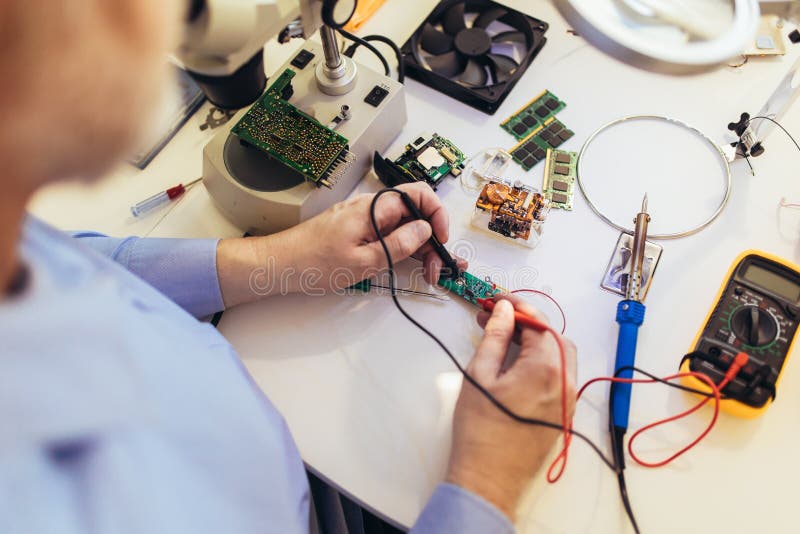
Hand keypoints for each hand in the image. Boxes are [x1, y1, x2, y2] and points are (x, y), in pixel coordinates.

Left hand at [216, 182, 464, 306]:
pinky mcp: (357, 230)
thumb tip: (424, 230)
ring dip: (419, 247)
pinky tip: (408, 264)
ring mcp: (364, 218)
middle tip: (435, 268)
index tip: (441, 239)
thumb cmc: (312, 263)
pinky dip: (402, 248)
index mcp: (372, 208)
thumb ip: (398, 245)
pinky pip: (388, 233)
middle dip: (431, 239)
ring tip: (426, 272)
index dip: (436, 214)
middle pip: (414, 214)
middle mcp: (370, 208)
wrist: (279, 264)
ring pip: (403, 225)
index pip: (418, 195)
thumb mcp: (363, 262)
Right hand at [446, 296, 577, 520]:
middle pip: (553, 337)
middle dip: (527, 321)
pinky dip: (542, 361)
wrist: (489, 479)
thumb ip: (495, 337)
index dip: (517, 305)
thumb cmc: (480, 429)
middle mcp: (565, 382)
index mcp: (546, 368)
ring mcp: (567, 400)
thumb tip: (503, 311)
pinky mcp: (563, 414)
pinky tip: (517, 361)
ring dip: (536, 340)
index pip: (537, 322)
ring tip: (504, 337)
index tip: (496, 298)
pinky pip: (559, 376)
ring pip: (560, 356)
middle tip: (496, 316)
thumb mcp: (480, 375)